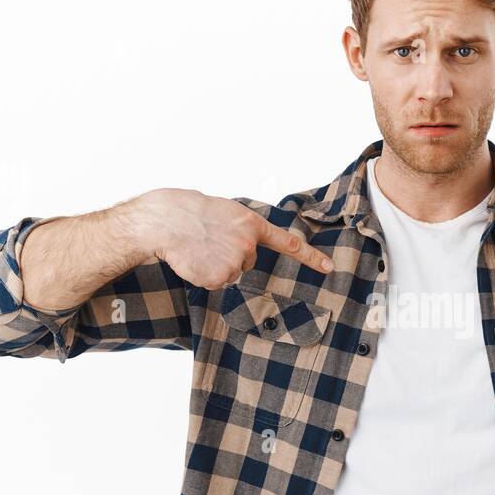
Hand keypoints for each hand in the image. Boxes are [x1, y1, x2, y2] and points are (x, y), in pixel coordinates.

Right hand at [132, 188, 333, 289]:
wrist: (166, 220)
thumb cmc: (193, 213)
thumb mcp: (227, 212)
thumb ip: (244, 230)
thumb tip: (247, 250)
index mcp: (251, 225)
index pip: (287, 243)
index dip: (309, 256)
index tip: (328, 267)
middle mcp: (248, 245)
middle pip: (247, 263)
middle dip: (230, 256)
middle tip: (209, 240)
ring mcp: (234, 262)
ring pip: (231, 273)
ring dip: (215, 265)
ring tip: (200, 247)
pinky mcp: (218, 277)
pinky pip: (215, 282)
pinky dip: (204, 274)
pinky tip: (194, 258)